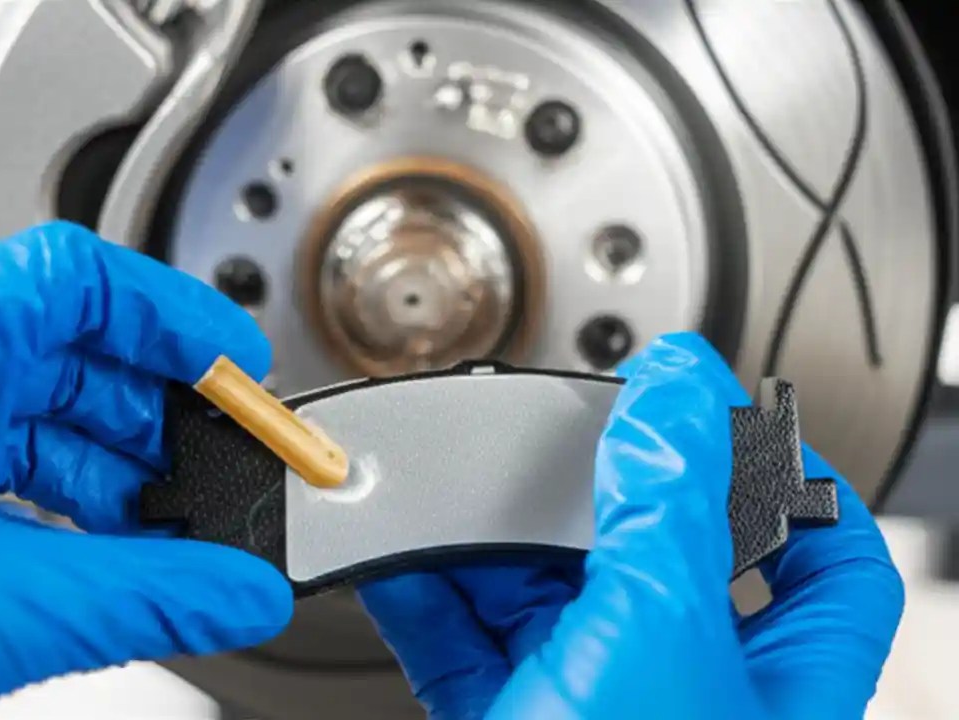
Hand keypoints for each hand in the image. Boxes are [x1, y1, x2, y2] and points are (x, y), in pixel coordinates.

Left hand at [0, 222, 291, 718]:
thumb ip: (146, 595)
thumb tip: (241, 592)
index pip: (73, 277)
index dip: (169, 313)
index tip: (236, 367)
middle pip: (64, 349)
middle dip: (154, 411)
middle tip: (219, 466)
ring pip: (33, 420)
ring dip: (113, 472)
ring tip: (171, 535)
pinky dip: (63, 511)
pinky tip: (103, 563)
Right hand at [358, 333, 903, 719]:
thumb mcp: (655, 636)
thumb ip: (669, 502)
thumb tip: (683, 387)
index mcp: (776, 682)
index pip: (828, 558)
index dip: (792, 476)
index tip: (728, 415)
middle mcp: (691, 696)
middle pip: (662, 559)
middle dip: (597, 499)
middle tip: (556, 445)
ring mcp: (594, 713)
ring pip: (552, 600)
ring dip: (496, 544)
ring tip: (456, 498)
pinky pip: (473, 648)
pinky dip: (436, 600)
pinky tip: (405, 567)